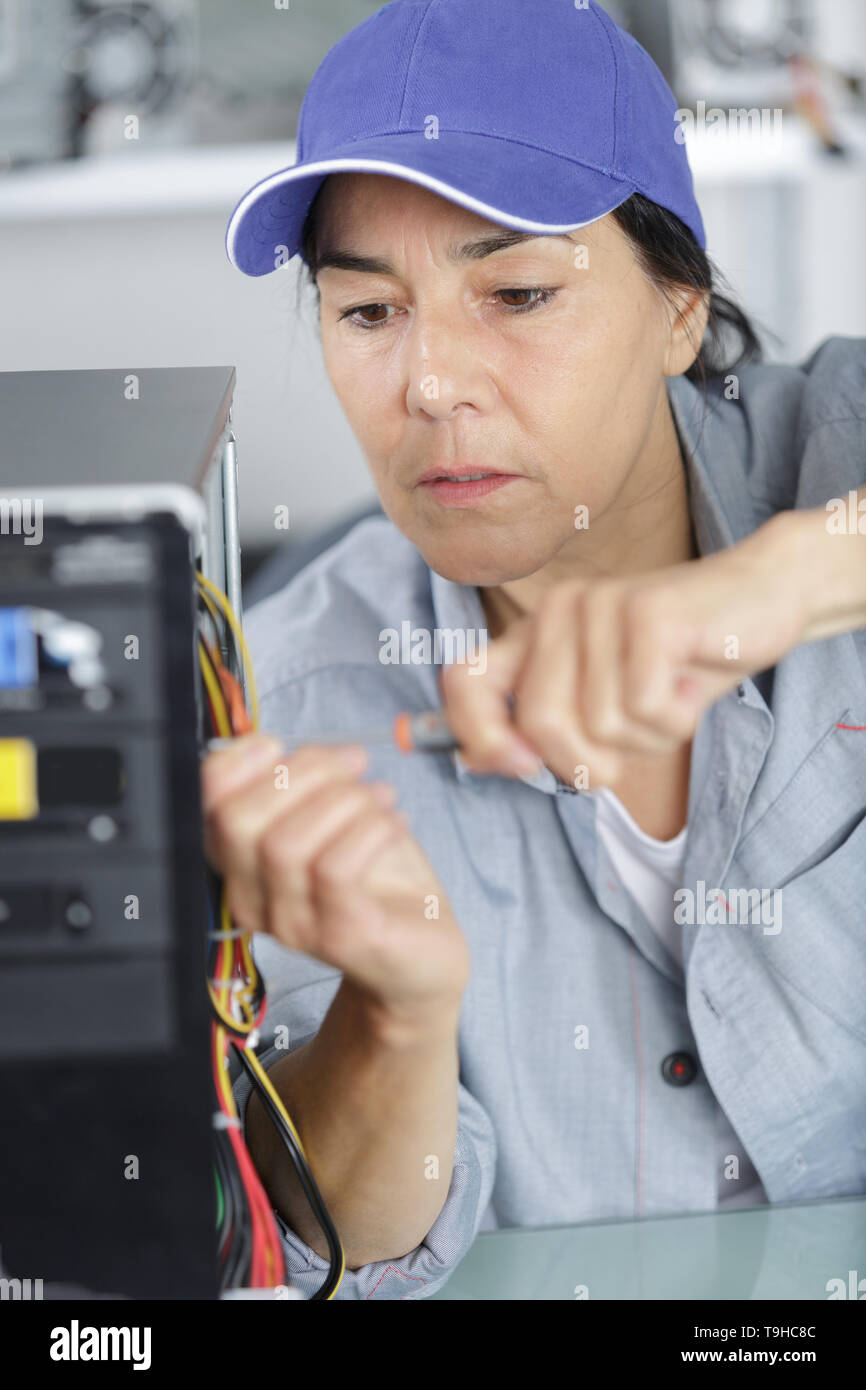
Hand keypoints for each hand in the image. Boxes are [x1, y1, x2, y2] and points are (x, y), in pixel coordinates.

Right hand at [200, 736, 469, 1025]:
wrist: (421, 953)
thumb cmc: (376, 878)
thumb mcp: (330, 818)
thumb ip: (296, 785)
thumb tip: (271, 744)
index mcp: (242, 864)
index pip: (206, 808)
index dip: (234, 764)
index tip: (278, 744)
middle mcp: (254, 900)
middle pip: (238, 821)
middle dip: (300, 773)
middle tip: (352, 763)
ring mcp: (293, 924)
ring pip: (287, 843)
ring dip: (344, 801)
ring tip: (381, 797)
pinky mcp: (340, 936)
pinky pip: (336, 869)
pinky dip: (370, 830)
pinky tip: (394, 823)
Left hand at [440, 511, 812, 787]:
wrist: (766, 599)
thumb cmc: (681, 664)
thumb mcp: (607, 705)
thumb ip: (547, 729)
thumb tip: (480, 762)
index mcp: (536, 631)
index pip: (464, 680)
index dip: (478, 734)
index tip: (522, 766)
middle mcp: (558, 609)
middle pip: (539, 721)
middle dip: (589, 758)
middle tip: (633, 743)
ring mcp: (601, 604)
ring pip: (600, 724)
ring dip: (647, 738)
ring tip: (672, 696)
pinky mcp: (648, 612)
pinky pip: (644, 708)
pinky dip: (676, 720)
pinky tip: (692, 684)